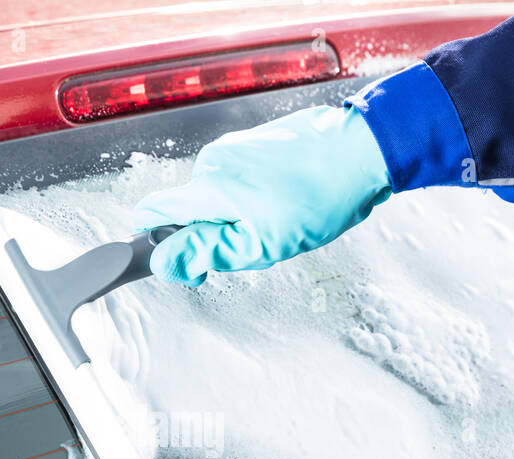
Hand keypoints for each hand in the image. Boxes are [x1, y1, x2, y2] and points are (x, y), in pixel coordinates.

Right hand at [133, 105, 391, 285]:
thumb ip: (206, 252)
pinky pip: (237, 176)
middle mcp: (212, 161)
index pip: (151, 212)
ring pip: (216, 194)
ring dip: (236, 214)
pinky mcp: (254, 140)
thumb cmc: (319, 199)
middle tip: (257, 244)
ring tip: (280, 219)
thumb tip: (164, 262)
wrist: (362, 151)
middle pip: (188, 208)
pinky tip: (287, 200)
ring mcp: (234, 146)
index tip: (183, 261)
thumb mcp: (260, 244)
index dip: (156, 242)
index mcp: (207, 189)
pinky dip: (253, 195)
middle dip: (212, 232)